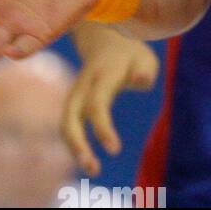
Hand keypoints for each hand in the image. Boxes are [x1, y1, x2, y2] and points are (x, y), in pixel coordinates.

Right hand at [64, 24, 158, 174]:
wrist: (106, 40)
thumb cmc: (131, 55)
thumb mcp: (145, 57)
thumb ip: (144, 70)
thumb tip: (140, 80)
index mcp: (103, 75)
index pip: (97, 106)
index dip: (102, 129)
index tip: (115, 151)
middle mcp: (83, 86)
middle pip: (71, 118)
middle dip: (77, 145)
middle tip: (93, 168)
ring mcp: (74, 95)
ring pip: (65, 124)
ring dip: (74, 149)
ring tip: (93, 169)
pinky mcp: (72, 104)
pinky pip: (68, 126)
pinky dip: (74, 144)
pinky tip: (88, 158)